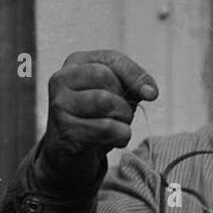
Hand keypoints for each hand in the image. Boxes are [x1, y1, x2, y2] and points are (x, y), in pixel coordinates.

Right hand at [36, 49, 158, 188]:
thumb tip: (150, 91)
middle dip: (124, 99)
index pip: (111, 59)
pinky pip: (105, 128)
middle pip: (106, 78)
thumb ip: (133, 85)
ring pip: (105, 102)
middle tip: (122, 115)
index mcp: (76, 63)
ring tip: (117, 127)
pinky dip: (120, 136)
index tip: (152, 94)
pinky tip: (114, 140)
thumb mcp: (116, 95)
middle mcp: (62, 79)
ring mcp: (60, 105)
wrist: (69, 153)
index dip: (136, 75)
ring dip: (123, 119)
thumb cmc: (96, 118)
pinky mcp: (66, 130)